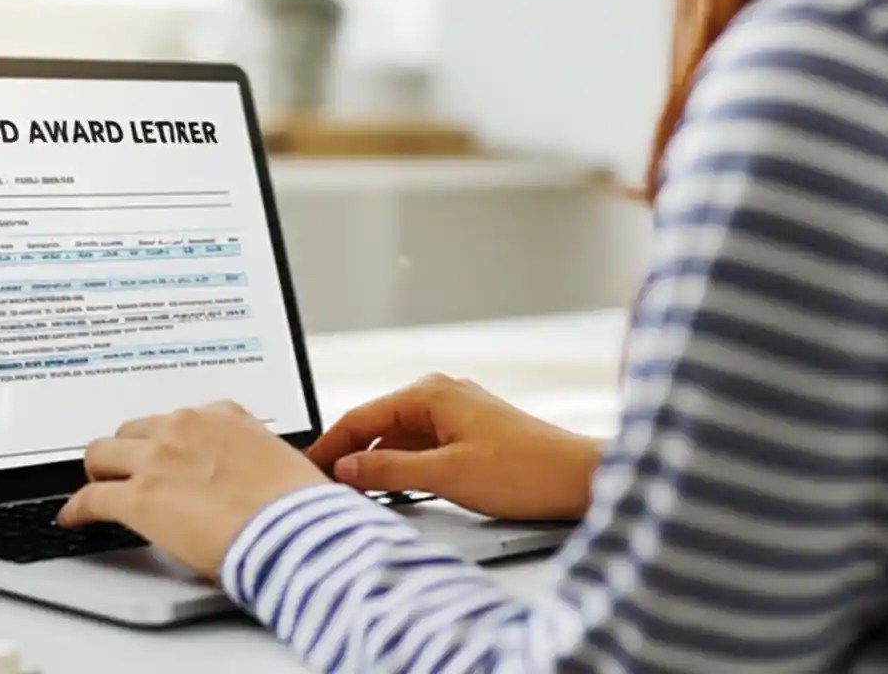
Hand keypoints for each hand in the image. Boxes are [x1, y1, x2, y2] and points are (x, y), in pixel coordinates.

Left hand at [56, 400, 327, 578]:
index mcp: (224, 415)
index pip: (181, 419)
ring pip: (103, 453)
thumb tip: (250, 479)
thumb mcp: (280, 461)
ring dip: (102, 471)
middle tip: (128, 472)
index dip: (169, 442)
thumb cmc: (298, 507)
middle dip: (130, 451)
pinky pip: (90, 499)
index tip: (167, 455)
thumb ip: (253, 459)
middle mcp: (186, 427)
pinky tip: (74, 518)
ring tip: (100, 488)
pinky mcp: (138, 498)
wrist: (293, 531)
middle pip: (135, 430)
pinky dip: (77, 510)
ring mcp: (158, 459)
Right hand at [309, 374, 601, 519]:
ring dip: (378, 463)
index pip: (361, 416)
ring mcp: (456, 414)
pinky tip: (394, 490)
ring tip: (354, 493)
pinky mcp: (470, 434)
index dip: (331, 445)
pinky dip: (403, 466)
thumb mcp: (446, 474)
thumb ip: (390, 469)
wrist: (579, 478)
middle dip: (351, 455)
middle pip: (378, 425)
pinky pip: (421, 447)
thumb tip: (348, 467)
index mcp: (430, 394)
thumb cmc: (524, 470)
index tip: (308, 468)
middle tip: (325, 487)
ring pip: (399, 438)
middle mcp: (441, 396)